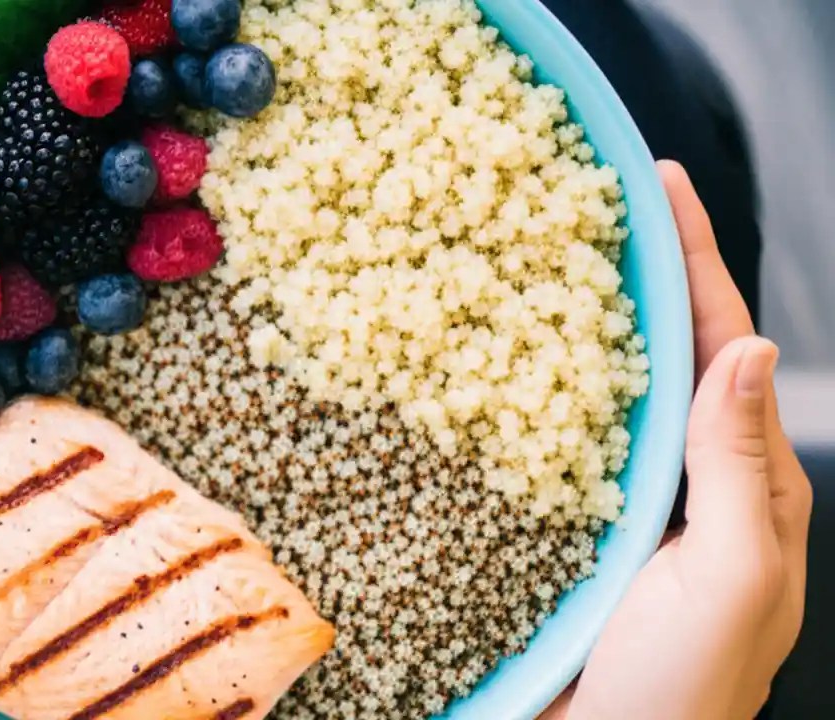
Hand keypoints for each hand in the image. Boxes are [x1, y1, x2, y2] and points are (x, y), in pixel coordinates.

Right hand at [543, 162, 811, 718]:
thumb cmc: (684, 694)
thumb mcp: (728, 580)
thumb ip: (734, 470)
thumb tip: (745, 349)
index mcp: (749, 488)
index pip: (727, 348)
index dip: (696, 262)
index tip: (660, 186)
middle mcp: (695, 486)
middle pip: (674, 356)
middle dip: (649, 277)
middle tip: (605, 205)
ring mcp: (636, 509)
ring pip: (619, 395)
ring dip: (593, 326)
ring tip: (556, 262)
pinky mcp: (582, 534)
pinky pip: (567, 446)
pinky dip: (545, 394)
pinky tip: (512, 367)